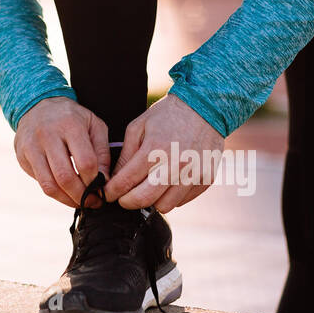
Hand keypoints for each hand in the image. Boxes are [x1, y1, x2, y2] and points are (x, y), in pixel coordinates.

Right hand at [13, 96, 110, 208]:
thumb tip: (104, 181)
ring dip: (67, 200)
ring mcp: (31, 147)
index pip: (85, 163)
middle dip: (82, 196)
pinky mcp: (22, 156)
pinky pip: (39, 182)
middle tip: (93, 203)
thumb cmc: (72, 118)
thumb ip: (102, 152)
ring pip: (49, 185)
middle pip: (65, 177)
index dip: (96, 181)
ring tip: (80, 202)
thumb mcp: (94, 125)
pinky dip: (55, 192)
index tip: (102, 189)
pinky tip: (66, 192)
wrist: (38, 104)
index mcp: (69, 125)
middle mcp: (47, 135)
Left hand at [103, 93, 224, 211]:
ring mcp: (193, 174)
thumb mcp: (139, 126)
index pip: (127, 181)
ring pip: (165, 206)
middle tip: (123, 197)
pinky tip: (166, 183)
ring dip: (152, 201)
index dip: (112, 191)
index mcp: (155, 148)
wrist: (205, 107)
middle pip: (145, 199)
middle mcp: (176, 164)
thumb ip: (126, 154)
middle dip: (128, 202)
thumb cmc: (168, 115)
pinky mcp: (206, 179)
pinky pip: (182, 201)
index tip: (107, 194)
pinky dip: (171, 196)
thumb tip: (116, 178)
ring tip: (148, 188)